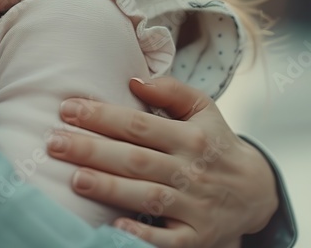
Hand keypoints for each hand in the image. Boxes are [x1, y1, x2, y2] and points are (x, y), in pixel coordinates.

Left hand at [47, 77, 278, 247]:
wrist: (256, 193)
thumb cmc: (215, 145)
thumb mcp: (205, 110)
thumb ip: (172, 91)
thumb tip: (134, 79)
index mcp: (190, 137)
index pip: (139, 124)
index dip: (103, 116)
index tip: (67, 109)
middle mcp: (191, 171)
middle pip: (136, 159)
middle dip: (93, 150)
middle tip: (53, 142)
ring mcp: (194, 206)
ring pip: (148, 196)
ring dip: (111, 188)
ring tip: (75, 179)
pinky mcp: (196, 237)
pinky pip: (168, 239)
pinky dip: (144, 233)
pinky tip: (116, 225)